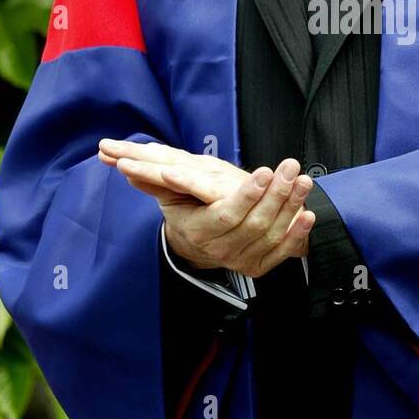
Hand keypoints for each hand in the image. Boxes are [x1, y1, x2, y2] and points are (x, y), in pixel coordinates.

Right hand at [98, 139, 314, 277]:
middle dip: (276, 194)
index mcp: (200, 230)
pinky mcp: (259, 263)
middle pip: (254, 223)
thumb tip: (111, 154)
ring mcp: (242, 259)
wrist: (200, 244)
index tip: (263, 172)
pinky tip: (307, 215)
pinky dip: (297, 236)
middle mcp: (221, 249)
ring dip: (290, 207)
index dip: (245, 196)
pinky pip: (282, 253)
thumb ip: (149, 174)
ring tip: (302, 179)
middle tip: (290, 167)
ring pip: (271, 235)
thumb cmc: (187, 208)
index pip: (226, 215)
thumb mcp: (169, 190)